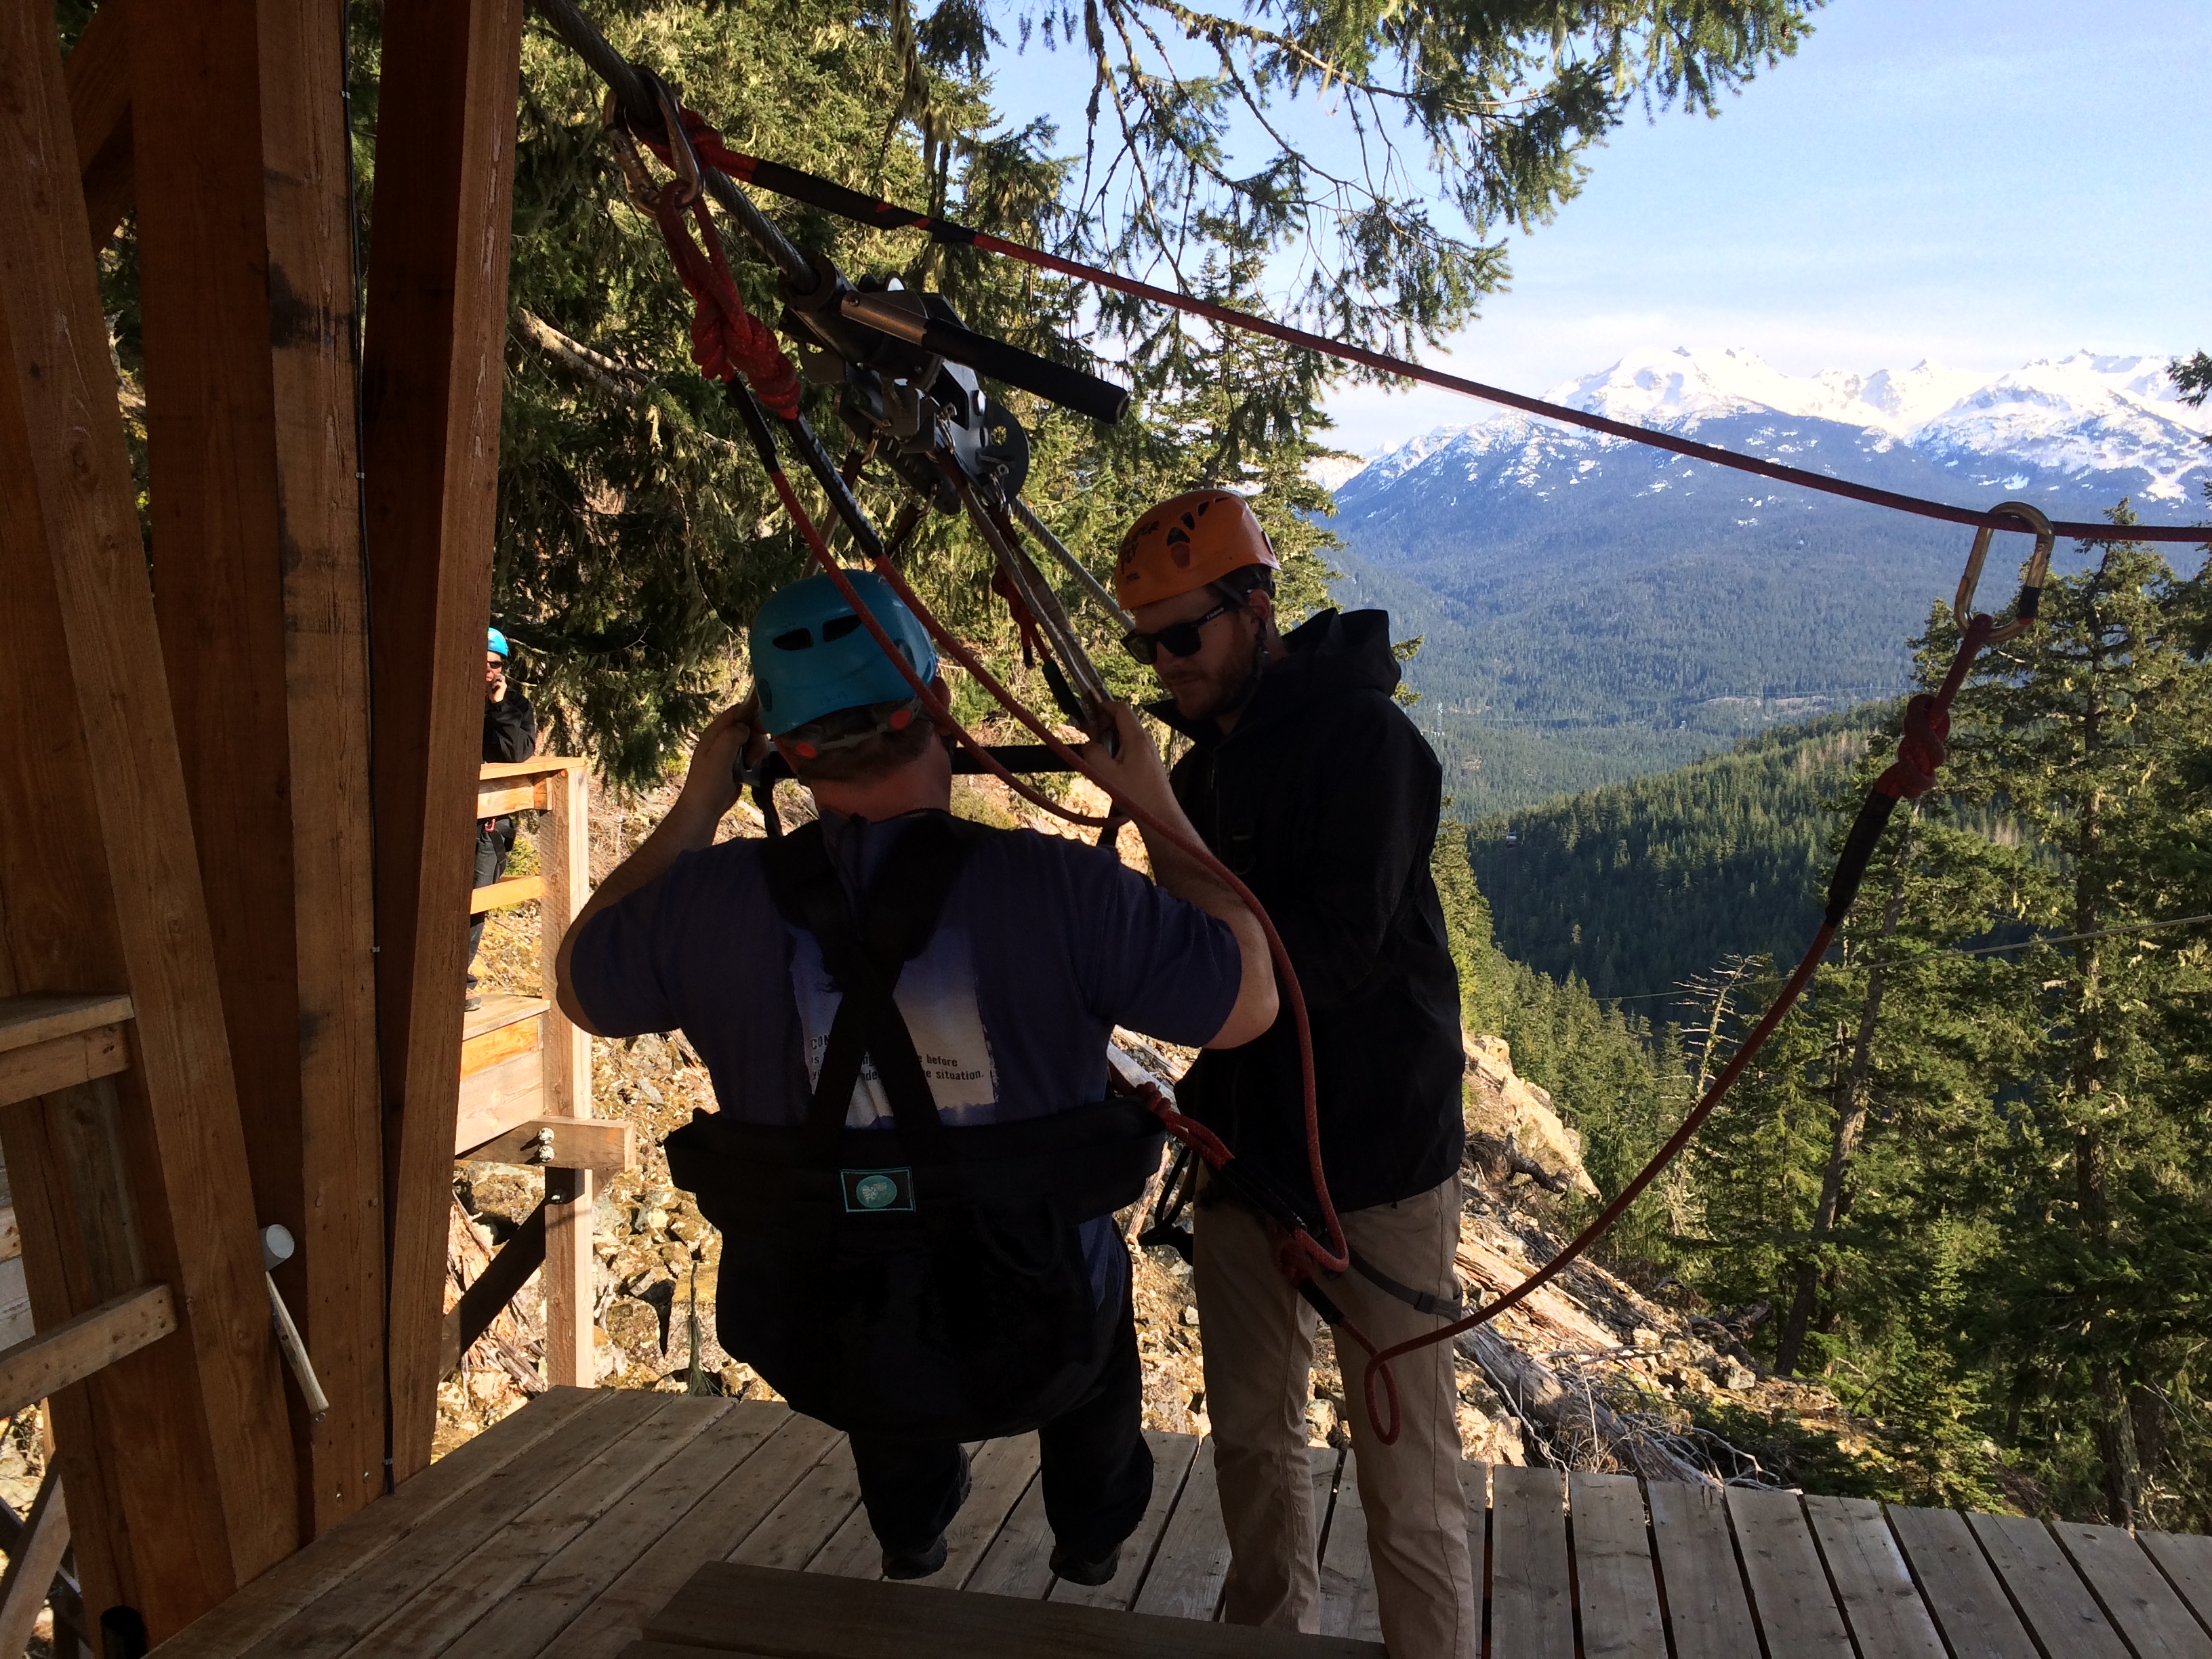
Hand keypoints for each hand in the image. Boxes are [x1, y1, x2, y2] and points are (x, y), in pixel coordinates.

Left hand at [485, 664, 506, 703]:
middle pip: (499, 674)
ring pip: (499, 676)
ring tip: (492, 684)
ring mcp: (504, 684)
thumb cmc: (493, 695)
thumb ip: (489, 682)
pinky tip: (493, 687)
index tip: (490, 678)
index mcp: (500, 682)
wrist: (496, 701)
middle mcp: (503, 682)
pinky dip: (494, 684)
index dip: (494, 675)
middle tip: (491, 682)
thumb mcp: (490, 687)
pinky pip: (498, 682)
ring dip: (494, 679)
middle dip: (494, 677)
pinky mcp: (503, 686)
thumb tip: (485, 677)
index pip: (499, 674)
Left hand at [675, 694, 764, 823]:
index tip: (763, 727)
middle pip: (749, 725)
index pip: (737, 711)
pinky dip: (757, 757)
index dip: (752, 714)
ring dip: (758, 749)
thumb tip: (746, 727)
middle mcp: (723, 738)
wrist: (705, 808)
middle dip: (757, 737)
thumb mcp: (718, 758)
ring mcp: (730, 750)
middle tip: (754, 754)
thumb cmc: (708, 784)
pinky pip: (753, 751)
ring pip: (753, 739)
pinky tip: (753, 768)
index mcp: (714, 733)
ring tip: (751, 764)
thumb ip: (731, 737)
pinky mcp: (738, 762)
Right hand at [1079, 703, 1176, 820]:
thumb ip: (1093, 754)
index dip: (1103, 706)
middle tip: (1087, 734)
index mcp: (1137, 738)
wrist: (1160, 817)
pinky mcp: (1149, 764)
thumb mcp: (1106, 774)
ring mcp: (1149, 752)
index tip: (1087, 712)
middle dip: (1103, 723)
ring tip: (1095, 751)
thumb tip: (1088, 744)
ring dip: (1109, 738)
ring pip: (1126, 735)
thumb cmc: (1134, 795)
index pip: (1121, 708)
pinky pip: (1130, 748)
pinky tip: (1108, 765)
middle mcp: (1146, 740)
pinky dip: (1117, 749)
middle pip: (1123, 720)